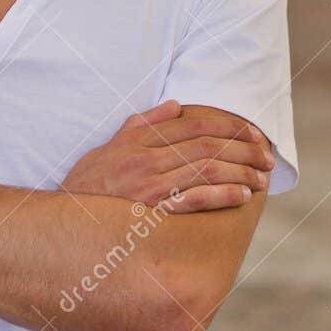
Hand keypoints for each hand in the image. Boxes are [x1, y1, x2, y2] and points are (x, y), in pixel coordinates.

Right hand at [61, 99, 273, 211]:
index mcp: (140, 141)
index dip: (230, 128)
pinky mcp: (152, 213)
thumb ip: (142, 125)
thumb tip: (175, 106)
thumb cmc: (87, 186)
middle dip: (244, 150)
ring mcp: (150, 187)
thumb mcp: (108, 147)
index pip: (195, 126)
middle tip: (267, 158)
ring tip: (261, 180)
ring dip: (241, 173)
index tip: (253, 136)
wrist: (64, 224)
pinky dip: (222, 195)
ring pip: (207, 170)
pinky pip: (195, 200)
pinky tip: (241, 195)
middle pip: (208, 147)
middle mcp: (147, 160)